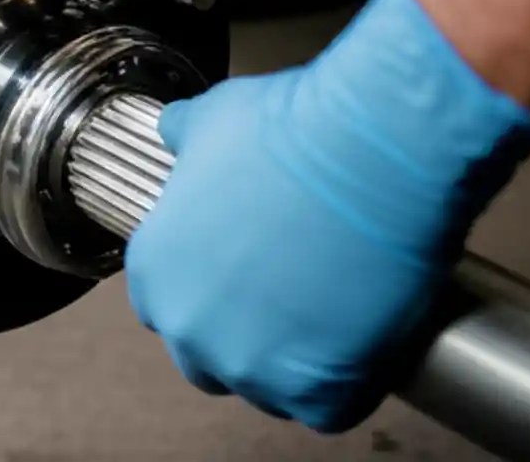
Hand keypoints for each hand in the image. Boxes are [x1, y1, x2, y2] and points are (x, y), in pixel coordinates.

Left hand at [124, 0, 529, 430]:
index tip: (241, 272)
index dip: (207, 289)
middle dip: (243, 331)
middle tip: (288, 293)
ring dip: (293, 360)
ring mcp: (251, 366)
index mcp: (154, 270)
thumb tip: (176, 130)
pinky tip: (360, 340)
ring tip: (330, 311)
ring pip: (266, 387)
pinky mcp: (316, 392)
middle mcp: (189, 326)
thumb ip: (184, 137)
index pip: (164, 303)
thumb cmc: (296, 131)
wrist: (375, 150)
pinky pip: (326, 409)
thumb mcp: (215, 119)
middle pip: (207, 355)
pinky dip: (346, 383)